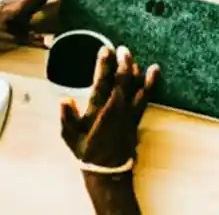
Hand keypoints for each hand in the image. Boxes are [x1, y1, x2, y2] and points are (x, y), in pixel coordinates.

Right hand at [60, 45, 158, 167]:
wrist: (108, 169)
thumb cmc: (86, 151)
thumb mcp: (70, 137)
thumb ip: (66, 118)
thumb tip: (64, 100)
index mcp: (98, 111)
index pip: (101, 83)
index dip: (104, 65)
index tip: (105, 50)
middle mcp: (116, 109)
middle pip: (121, 81)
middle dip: (122, 63)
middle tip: (121, 49)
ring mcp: (129, 113)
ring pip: (135, 86)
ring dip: (134, 70)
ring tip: (132, 56)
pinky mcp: (136, 117)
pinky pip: (145, 96)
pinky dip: (150, 82)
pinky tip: (154, 69)